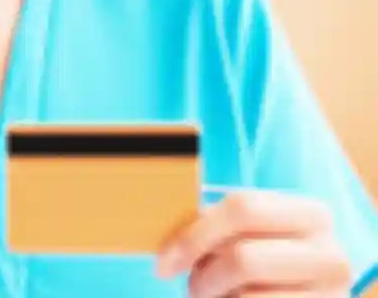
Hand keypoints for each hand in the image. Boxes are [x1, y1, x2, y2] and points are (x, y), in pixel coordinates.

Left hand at [156, 189, 351, 296]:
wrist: (307, 296)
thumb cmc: (268, 264)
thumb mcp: (253, 237)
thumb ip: (220, 228)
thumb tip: (171, 247)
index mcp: (311, 214)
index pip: (242, 208)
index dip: (193, 235)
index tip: (164, 263)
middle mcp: (329, 251)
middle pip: (243, 257)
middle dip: (204, 277)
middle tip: (191, 288)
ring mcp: (331, 291)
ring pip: (247, 295)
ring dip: (217, 297)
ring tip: (216, 296)